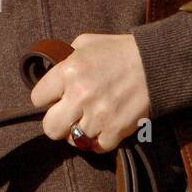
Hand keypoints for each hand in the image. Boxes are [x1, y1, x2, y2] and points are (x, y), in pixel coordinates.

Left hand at [29, 33, 150, 152]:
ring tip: (88, 119)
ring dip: (79, 131)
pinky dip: (98, 141)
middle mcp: (80, 95)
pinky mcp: (116, 130)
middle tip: (66, 116)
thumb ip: (65, 59)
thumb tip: (53, 73)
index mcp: (68, 72)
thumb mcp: (85, 43)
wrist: (154, 63)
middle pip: (50, 128)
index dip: (46, 98)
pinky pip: (97, 147)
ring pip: (74, 140)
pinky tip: (102, 128)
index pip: (37, 98)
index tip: (54, 97)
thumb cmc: (118, 50)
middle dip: (56, 122)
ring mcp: (98, 116)